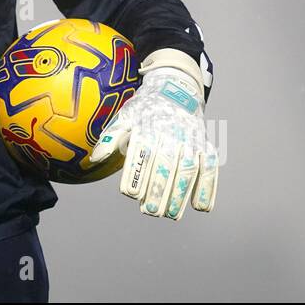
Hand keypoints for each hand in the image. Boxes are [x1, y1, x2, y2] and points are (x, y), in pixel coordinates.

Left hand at [87, 48, 218, 219]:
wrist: (175, 89)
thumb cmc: (145, 109)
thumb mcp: (125, 116)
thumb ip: (111, 137)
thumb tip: (94, 158)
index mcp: (148, 126)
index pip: (142, 152)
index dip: (137, 173)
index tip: (130, 194)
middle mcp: (171, 132)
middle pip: (167, 163)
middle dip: (159, 189)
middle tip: (150, 211)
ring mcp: (190, 139)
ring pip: (189, 168)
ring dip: (181, 193)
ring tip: (170, 214)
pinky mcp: (205, 145)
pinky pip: (210, 167)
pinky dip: (207, 187)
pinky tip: (200, 206)